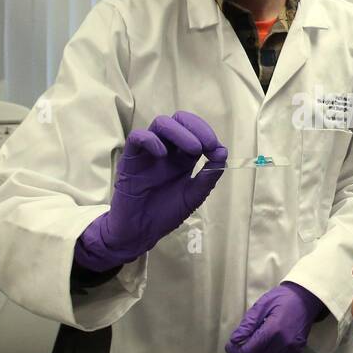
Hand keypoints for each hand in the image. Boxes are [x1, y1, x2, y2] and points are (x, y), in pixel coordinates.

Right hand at [74, 112, 227, 271]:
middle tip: (208, 145)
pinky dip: (151, 140)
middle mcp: (166, 150)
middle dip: (196, 127)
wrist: (140, 232)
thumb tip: (222, 152)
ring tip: (193, 149)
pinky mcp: (130, 159)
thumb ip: (208, 176)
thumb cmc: (165, 214)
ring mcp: (148, 153)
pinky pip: (137, 138)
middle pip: (179, 120)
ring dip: (180, 131)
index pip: (195, 131)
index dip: (207, 134)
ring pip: (160, 123)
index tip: (217, 149)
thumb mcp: (193, 196)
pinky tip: (162, 154)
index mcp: (182, 157)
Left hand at [226, 282, 325, 352]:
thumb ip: (247, 324)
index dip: (236, 351)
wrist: (306, 298)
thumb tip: (234, 340)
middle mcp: (284, 342)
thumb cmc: (282, 298)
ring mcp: (293, 347)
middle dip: (247, 352)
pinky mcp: (298, 350)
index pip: (250, 350)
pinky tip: (268, 349)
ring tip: (257, 343)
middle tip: (244, 341)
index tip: (230, 347)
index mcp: (274, 329)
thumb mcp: (261, 306)